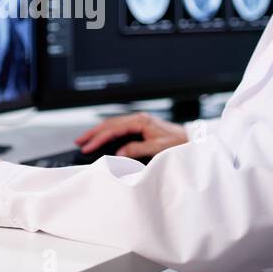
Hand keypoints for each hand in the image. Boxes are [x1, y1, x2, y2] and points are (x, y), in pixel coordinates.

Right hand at [74, 112, 188, 159]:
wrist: (193, 139)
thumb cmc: (179, 144)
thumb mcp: (158, 148)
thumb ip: (137, 149)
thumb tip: (119, 153)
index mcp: (141, 121)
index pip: (113, 129)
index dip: (98, 138)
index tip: (87, 147)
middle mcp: (139, 118)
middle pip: (110, 123)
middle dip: (93, 133)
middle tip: (79, 141)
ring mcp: (140, 121)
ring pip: (114, 124)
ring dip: (99, 131)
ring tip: (86, 139)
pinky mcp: (142, 125)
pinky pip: (120, 127)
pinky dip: (108, 131)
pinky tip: (103, 136)